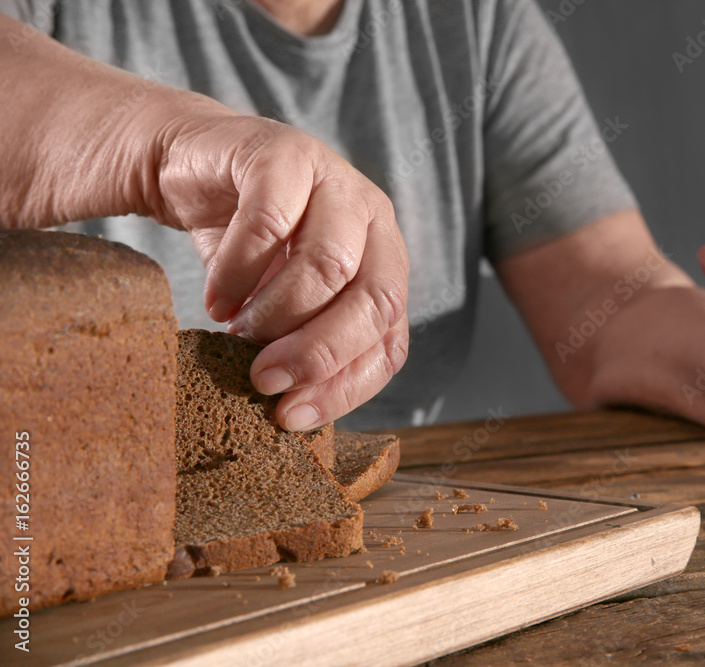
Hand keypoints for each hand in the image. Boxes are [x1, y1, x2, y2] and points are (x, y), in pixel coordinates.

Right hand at [152, 111, 408, 430]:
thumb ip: (305, 346)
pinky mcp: (285, 154)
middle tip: (263, 379)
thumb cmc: (248, 251)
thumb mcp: (284, 307)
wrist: (191, 169)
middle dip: (318, 353)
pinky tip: (216, 298)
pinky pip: (268, 223)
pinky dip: (236, 272)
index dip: (345, 387)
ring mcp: (336, 181)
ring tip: (235, 331)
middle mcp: (375, 221)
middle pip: (375, 302)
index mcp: (386, 266)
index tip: (290, 416)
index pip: (390, 342)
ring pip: (330, 265)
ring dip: (275, 314)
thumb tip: (295, 410)